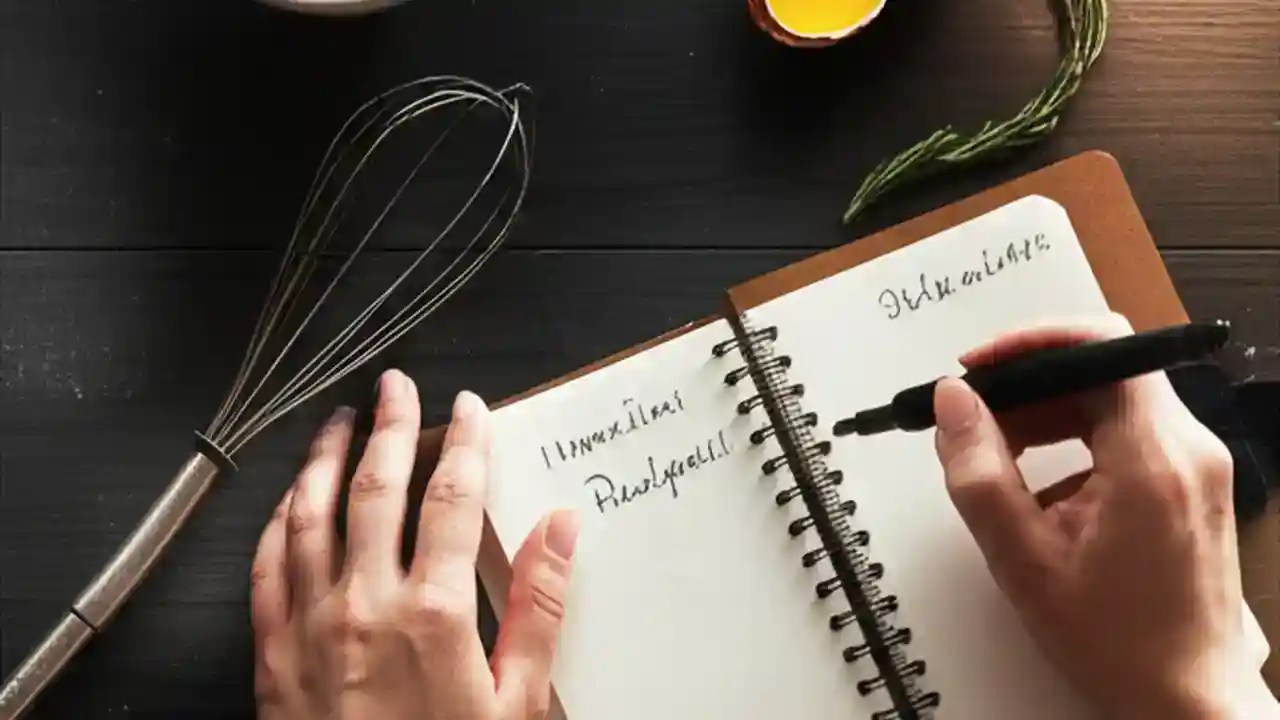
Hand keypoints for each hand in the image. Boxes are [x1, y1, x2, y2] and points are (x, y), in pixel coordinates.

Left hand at [250, 369, 578, 719]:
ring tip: (338, 421)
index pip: (451, 497)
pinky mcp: (272, 652)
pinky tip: (289, 499)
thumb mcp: (518, 703)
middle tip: (396, 385)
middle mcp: (365, 604)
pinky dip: (278, 520)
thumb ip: (539, 608)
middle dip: (390, 425)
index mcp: (433, 612)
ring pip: (310, 513)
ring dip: (324, 457)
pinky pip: (266, 566)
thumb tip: (561, 530)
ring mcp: (310, 624)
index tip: (469, 407)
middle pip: (376, 487)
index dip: (463, 441)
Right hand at [933, 314, 1276, 719]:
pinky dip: (1075, 443)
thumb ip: (978, 471)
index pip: (1103, 344)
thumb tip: (953, 403)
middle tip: (975, 420)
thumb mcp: (1022, 558)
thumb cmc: (1119, 642)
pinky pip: (1127, 433)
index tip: (983, 367)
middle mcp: (1188, 449)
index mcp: (1153, 458)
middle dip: (1028, 386)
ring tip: (999, 458)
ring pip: (1112, 400)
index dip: (1032, 341)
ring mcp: (1197, 465)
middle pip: (1101, 371)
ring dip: (1048, 414)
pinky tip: (1040, 493)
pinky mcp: (1191, 483)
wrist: (1185, 698)